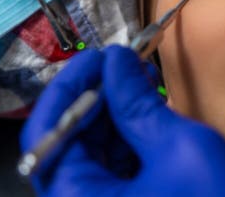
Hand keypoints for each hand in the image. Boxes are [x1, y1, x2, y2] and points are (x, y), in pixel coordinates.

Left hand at [20, 45, 224, 196]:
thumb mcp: (180, 147)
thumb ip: (138, 102)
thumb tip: (114, 60)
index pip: (45, 136)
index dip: (67, 88)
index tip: (96, 56)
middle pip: (67, 141)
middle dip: (94, 96)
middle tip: (122, 62)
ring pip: (91, 152)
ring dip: (111, 112)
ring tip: (140, 80)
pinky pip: (114, 168)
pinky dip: (127, 135)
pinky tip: (147, 108)